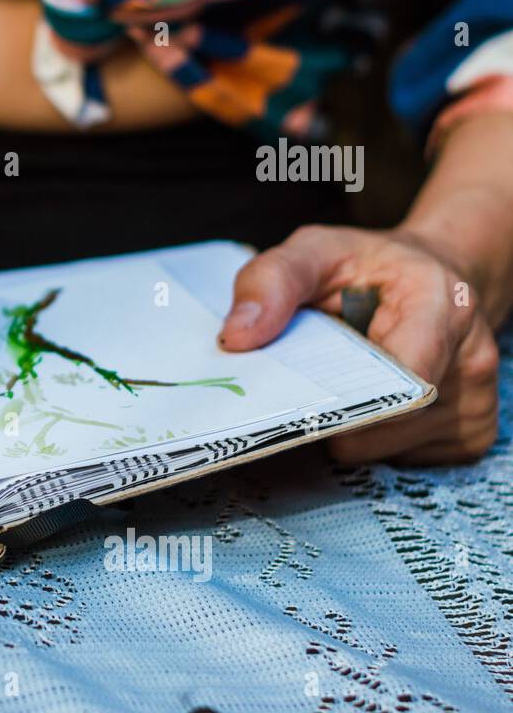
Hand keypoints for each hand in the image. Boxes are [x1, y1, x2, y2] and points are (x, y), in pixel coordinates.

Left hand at [219, 225, 499, 464]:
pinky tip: (362, 405)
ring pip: (387, 451)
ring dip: (347, 432)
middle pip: (388, 426)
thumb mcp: (315, 251)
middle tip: (299, 393)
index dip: (341, 399)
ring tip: (334, 389)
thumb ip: (272, 281)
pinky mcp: (470, 435)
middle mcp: (472, 358)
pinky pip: (401, 461)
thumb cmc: (367, 267)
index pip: (400, 380)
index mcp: (444, 305)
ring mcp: (477, 403)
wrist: (427, 277)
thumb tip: (236, 336)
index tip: (292, 396)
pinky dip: (369, 442)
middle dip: (332, 417)